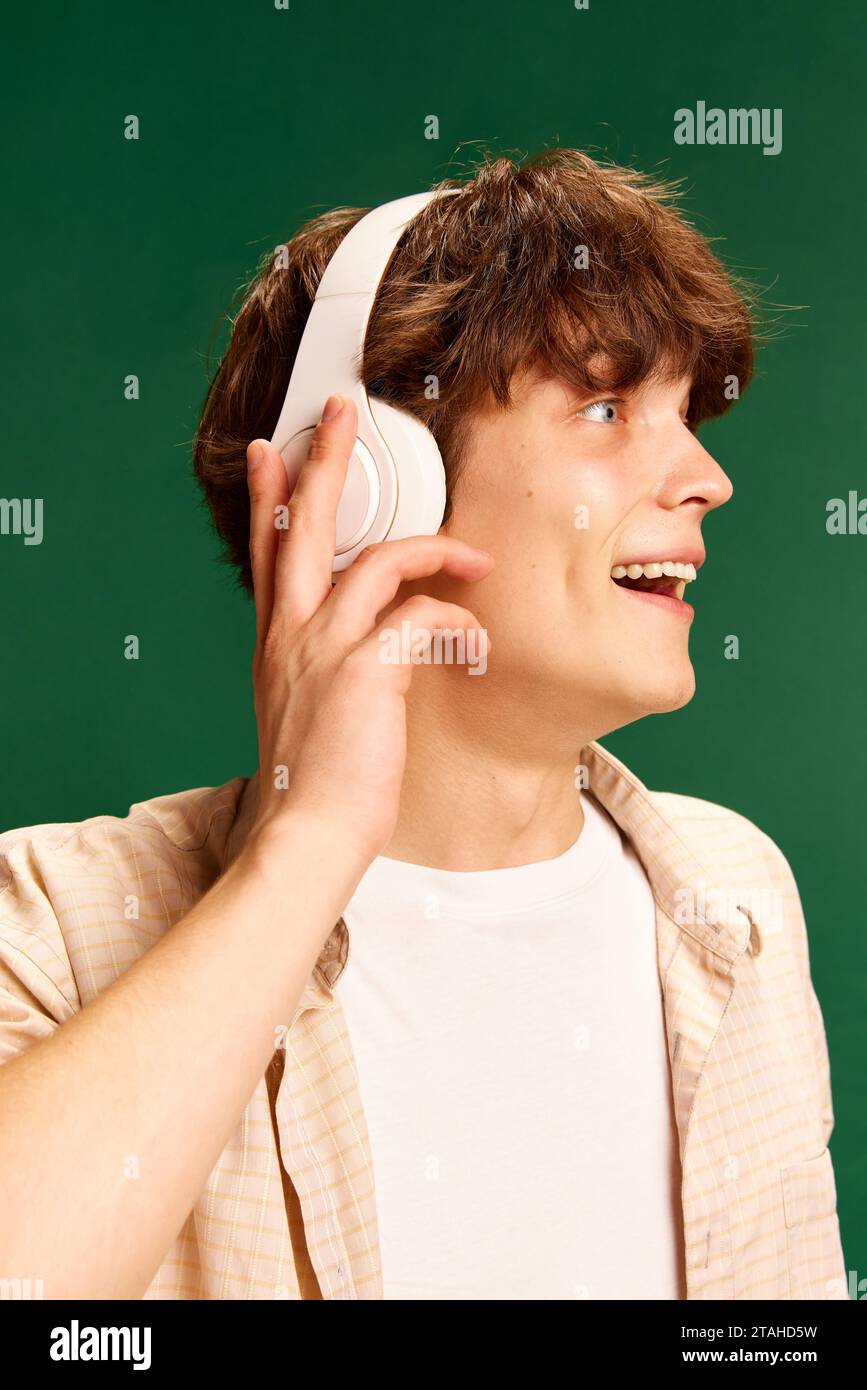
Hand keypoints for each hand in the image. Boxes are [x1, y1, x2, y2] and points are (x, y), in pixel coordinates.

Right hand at [244, 394, 493, 868]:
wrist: (309, 833)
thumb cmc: (318, 782)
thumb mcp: (306, 710)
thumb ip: (327, 666)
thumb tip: (368, 646)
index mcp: (278, 643)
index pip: (267, 552)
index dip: (269, 497)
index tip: (273, 452)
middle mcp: (294, 634)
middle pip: (303, 525)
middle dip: (324, 461)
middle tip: (341, 412)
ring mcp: (326, 646)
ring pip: (376, 559)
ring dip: (433, 547)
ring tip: (472, 556)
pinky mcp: (365, 668)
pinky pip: (420, 617)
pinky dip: (453, 623)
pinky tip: (474, 644)